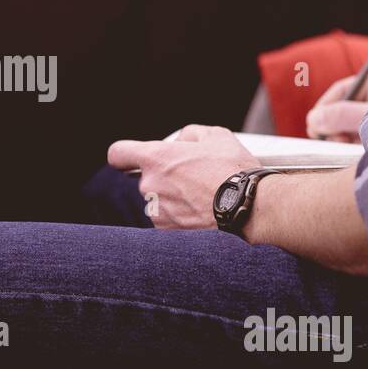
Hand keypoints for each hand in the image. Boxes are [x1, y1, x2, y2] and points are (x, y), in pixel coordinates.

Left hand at [107, 125, 259, 229]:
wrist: (249, 208)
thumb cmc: (233, 171)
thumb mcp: (215, 136)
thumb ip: (189, 135)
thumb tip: (180, 144)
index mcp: (156, 158)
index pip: (118, 154)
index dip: (124, 155)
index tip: (131, 159)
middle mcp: (150, 186)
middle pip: (146, 179)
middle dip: (165, 177)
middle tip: (194, 177)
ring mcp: (157, 211)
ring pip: (158, 201)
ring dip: (174, 198)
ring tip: (204, 196)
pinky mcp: (167, 232)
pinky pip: (168, 220)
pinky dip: (181, 217)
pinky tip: (204, 212)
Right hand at [305, 71, 367, 142]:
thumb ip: (342, 116)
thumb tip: (314, 118)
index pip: (344, 89)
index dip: (325, 104)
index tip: (313, 123)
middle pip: (343, 109)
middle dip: (331, 125)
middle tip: (327, 140)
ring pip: (348, 128)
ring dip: (340, 139)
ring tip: (342, 149)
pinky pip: (357, 143)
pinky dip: (349, 149)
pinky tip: (351, 155)